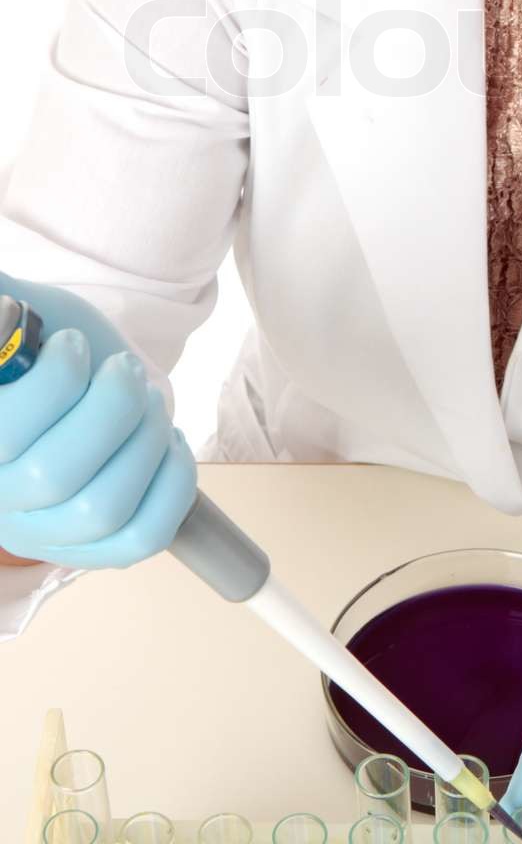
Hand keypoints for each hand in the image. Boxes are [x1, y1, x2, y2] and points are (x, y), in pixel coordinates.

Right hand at [0, 270, 196, 568]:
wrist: (75, 378)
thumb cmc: (39, 342)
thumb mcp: (16, 306)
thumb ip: (9, 305)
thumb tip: (8, 311)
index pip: (8, 430)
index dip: (56, 381)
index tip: (75, 344)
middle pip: (56, 475)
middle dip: (112, 407)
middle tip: (124, 370)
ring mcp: (41, 533)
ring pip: (103, 507)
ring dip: (146, 440)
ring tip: (149, 402)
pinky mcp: (91, 546)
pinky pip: (142, 537)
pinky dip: (174, 483)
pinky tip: (169, 442)